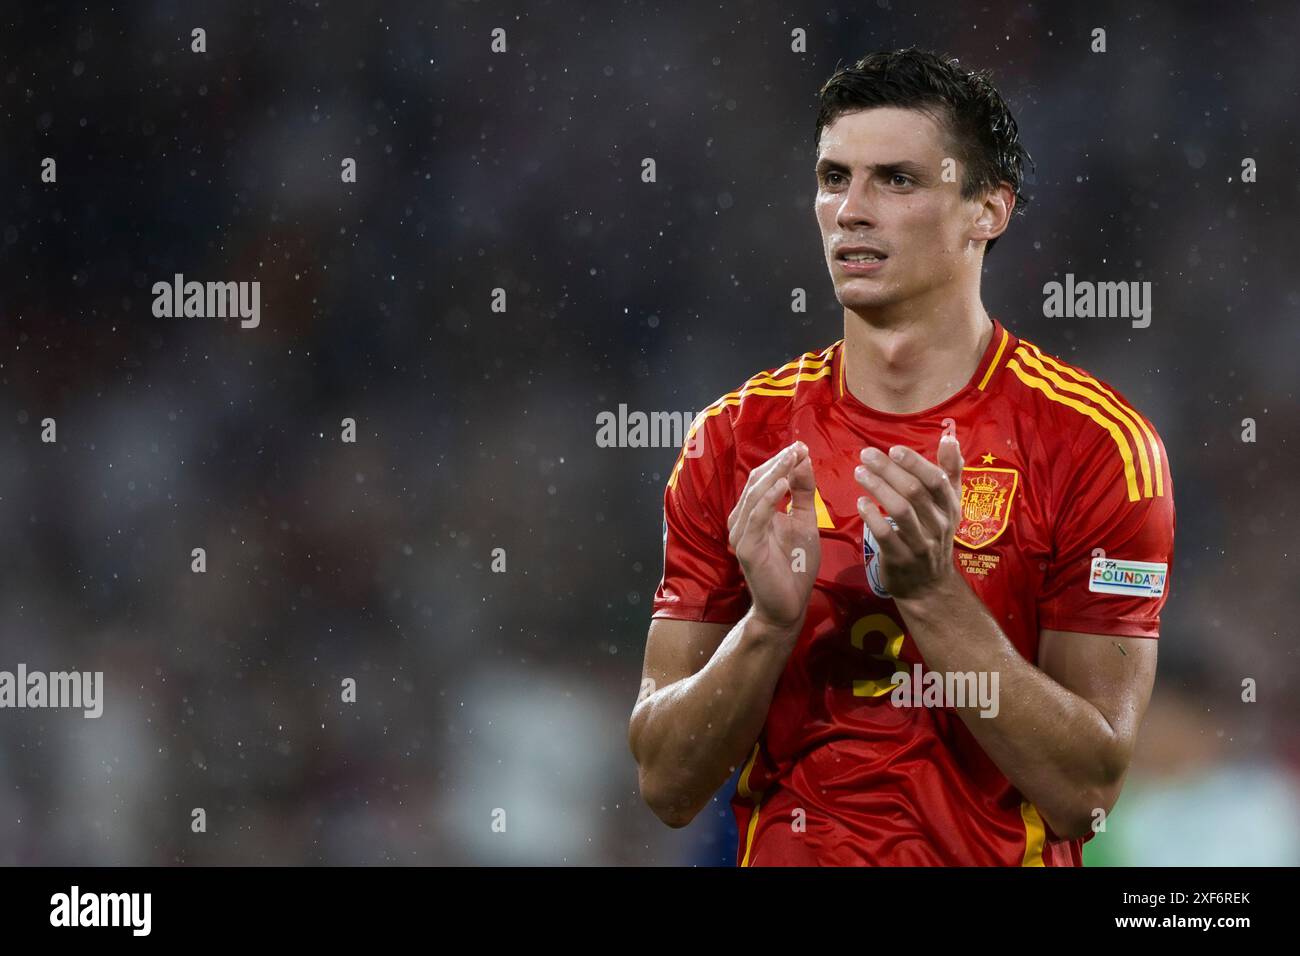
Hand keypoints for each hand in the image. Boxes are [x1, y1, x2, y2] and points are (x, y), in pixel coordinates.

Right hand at [727, 441, 821, 633]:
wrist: (788, 606)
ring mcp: (742, 535)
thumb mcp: (804, 522)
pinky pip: (756, 517)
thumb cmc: (795, 566)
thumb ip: (803, 493)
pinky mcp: (747, 549)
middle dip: (778, 463)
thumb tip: (803, 461)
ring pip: (754, 495)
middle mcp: (742, 521)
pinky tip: (784, 484)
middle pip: (756, 482)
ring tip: (793, 459)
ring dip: (775, 474)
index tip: (801, 446)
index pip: (762, 479)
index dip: (780, 462)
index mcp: (753, 514)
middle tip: (798, 448)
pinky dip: (769, 498)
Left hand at [854, 434, 963, 600]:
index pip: (936, 480)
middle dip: (889, 470)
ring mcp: (920, 543)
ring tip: (859, 472)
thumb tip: (949, 438)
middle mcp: (938, 524)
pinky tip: (860, 502)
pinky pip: (886, 534)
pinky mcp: (900, 558)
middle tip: (866, 454)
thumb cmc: (935, 536)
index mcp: (950, 508)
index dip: (915, 463)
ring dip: (877, 488)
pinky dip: (871, 516)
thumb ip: (950, 472)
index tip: (894, 449)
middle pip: (914, 491)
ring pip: (899, 510)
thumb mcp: (948, 506)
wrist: (929, 586)